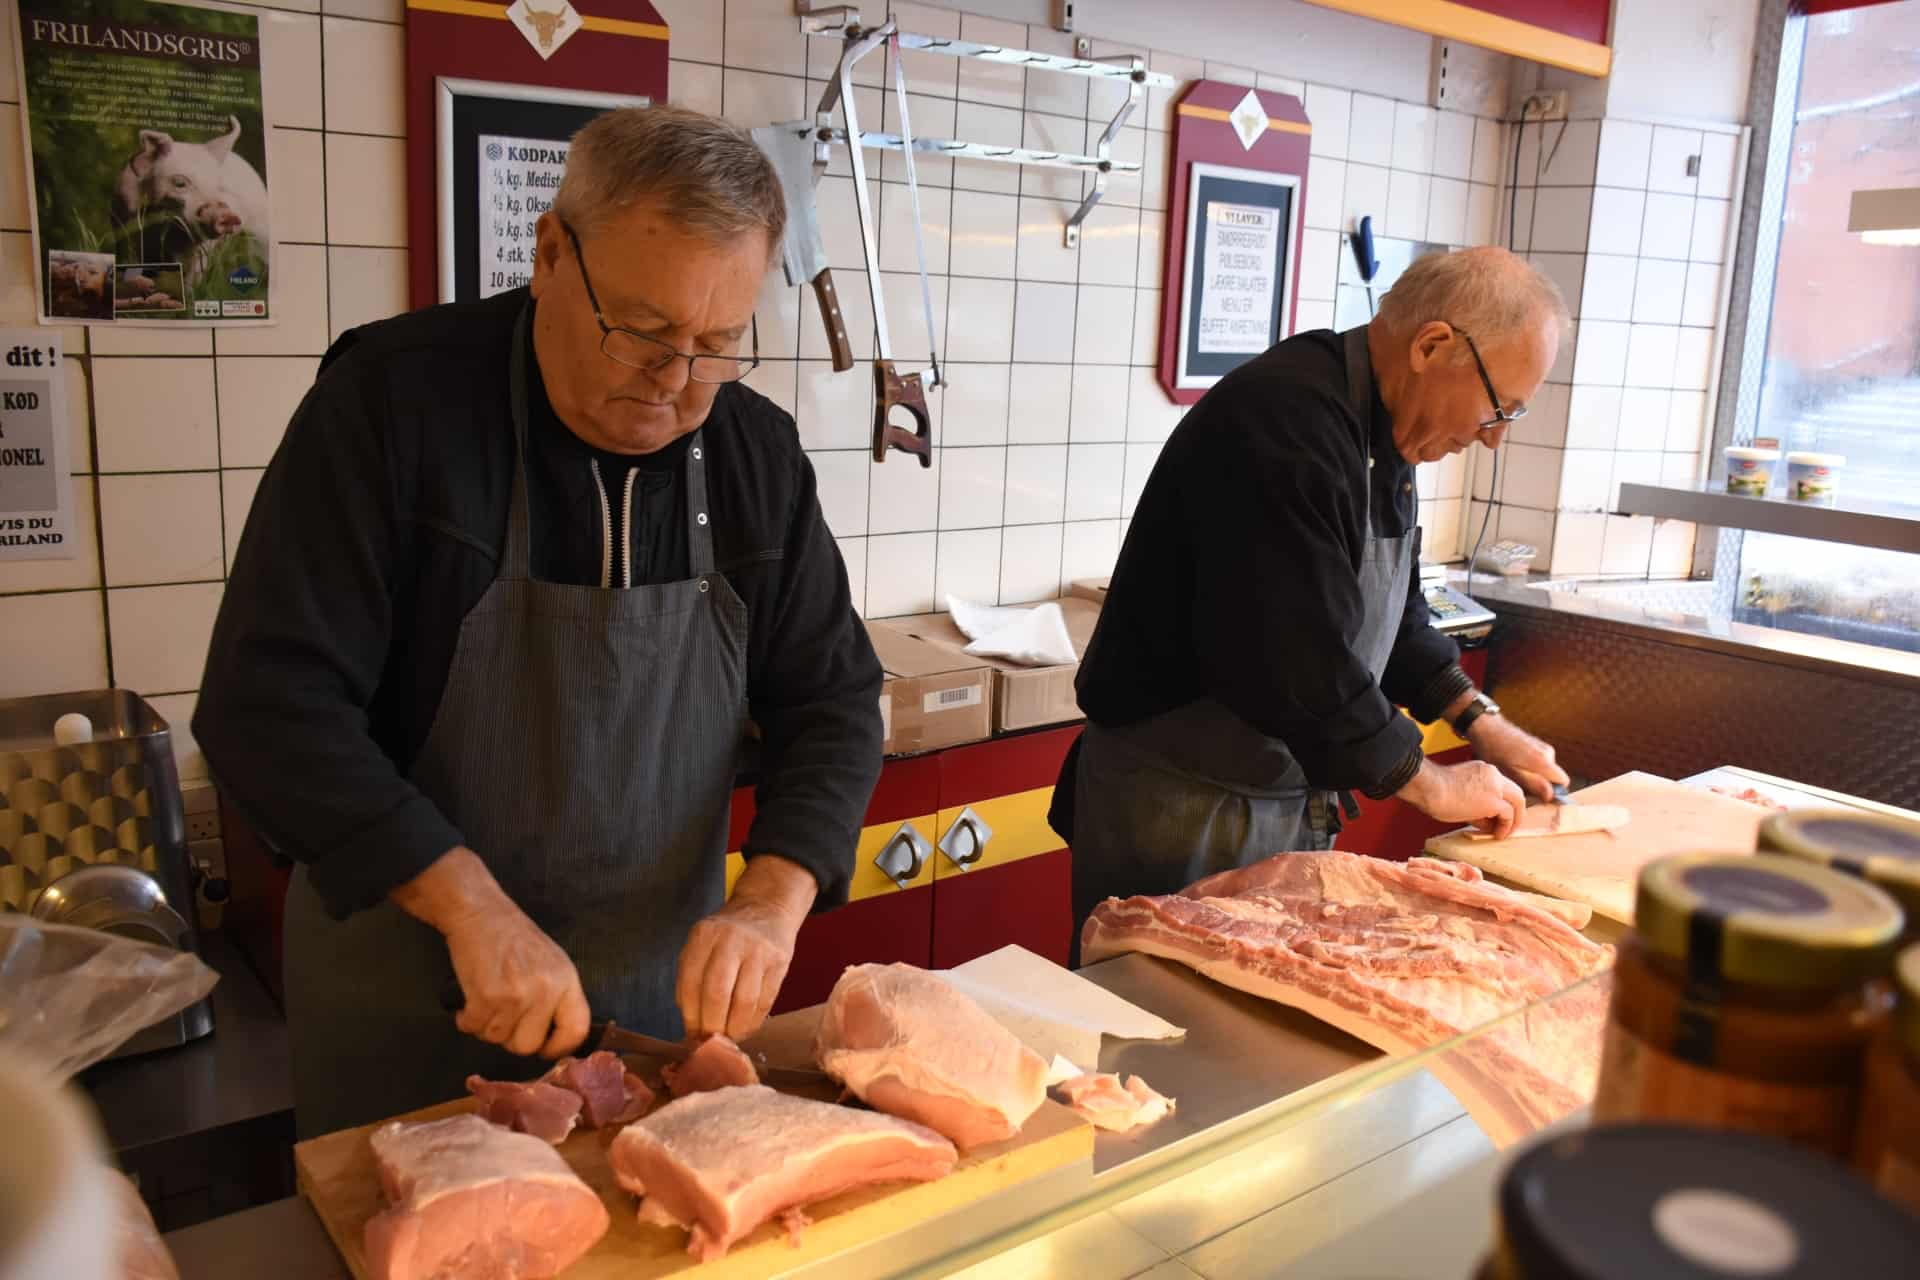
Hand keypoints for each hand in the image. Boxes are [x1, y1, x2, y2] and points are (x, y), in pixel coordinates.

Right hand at [391, 847, 590, 1058]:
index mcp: (566, 981)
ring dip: (486, 1025)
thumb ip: (557, 997)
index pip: (576, 1031)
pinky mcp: (486, 996)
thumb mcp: (552, 963)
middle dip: (511, 1037)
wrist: (481, 912)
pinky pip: (473, 1028)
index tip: (543, 1048)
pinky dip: (466, 1019)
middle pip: (528, 1045)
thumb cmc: (515, 938)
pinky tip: (469, 1000)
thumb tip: (554, 1038)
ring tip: (486, 1000)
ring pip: (497, 1038)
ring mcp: (516, 995)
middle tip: (503, 1017)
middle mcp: (545, 990)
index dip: (558, 1048)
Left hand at [677, 855, 814, 1041]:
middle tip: (711, 1042)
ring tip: (728, 1038)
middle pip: (717, 994)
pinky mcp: (780, 962)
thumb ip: (692, 978)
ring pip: (744, 1001)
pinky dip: (753, 1022)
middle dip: (712, 1026)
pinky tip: (745, 1028)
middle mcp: (730, 940)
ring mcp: (758, 950)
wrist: (767, 908)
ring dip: (734, 1028)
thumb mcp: (702, 943)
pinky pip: (765, 1001)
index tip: (692, 1035)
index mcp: (704, 935)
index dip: (690, 1016)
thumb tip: (691, 1026)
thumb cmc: (728, 934)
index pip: (691, 984)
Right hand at [1397, 758, 1526, 838]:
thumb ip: (1473, 800)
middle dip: (1515, 811)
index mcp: (1483, 769)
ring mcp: (1496, 787)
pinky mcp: (1495, 801)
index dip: (1501, 802)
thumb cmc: (1433, 789)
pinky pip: (1509, 815)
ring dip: (1513, 820)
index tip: (1493, 816)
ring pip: (1518, 802)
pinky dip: (1506, 826)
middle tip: (1507, 825)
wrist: (1429, 787)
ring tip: (1503, 833)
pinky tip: (1498, 835)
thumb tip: (1482, 819)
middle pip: (1515, 793)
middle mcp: (1494, 774)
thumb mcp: (1458, 790)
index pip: (1500, 785)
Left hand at [1468, 715, 1568, 802]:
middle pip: (1554, 777)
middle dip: (1541, 784)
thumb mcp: (1511, 773)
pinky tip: (1514, 763)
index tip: (1537, 794)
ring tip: (1513, 771)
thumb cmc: (1495, 752)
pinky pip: (1540, 762)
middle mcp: (1548, 752)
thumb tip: (1552, 796)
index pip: (1563, 782)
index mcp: (1544, 760)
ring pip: (1546, 770)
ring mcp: (1543, 746)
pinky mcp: (1536, 744)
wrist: (1487, 728)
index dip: (1553, 791)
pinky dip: (1530, 766)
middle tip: (1520, 783)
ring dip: (1534, 775)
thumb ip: (1533, 784)